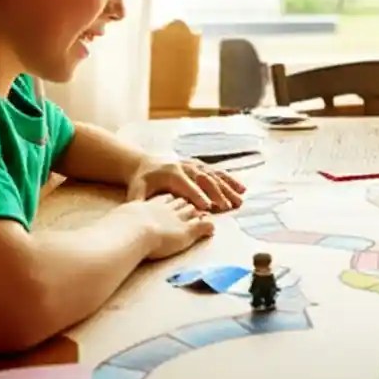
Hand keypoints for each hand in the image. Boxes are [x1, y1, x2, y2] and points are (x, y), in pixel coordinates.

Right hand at [115, 194, 215, 259]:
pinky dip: (208, 227)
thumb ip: (116, 227)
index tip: (173, 199)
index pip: (164, 199)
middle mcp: (167, 208)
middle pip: (180, 202)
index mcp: (151, 205)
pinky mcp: (188, 230)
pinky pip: (203, 226)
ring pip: (193, 210)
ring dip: (201, 211)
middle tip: (197, 203)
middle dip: (189, 202)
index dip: (169, 200)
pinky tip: (212, 228)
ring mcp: (178, 218)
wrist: (132, 230)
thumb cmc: (122, 228)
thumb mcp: (118, 221)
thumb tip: (103, 236)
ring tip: (208, 213)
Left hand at [127, 157, 246, 212]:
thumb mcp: (136, 191)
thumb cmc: (141, 181)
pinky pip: (218, 172)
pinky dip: (230, 180)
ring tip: (239, 201)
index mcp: (172, 173)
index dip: (197, 196)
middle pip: (205, 180)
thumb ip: (139, 202)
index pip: (187, 186)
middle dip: (217, 194)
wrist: (144, 163)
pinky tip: (242, 189)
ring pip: (215, 176)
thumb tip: (138, 214)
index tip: (207, 208)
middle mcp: (186, 167)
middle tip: (227, 207)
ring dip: (228, 189)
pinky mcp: (201, 166)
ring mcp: (195, 165)